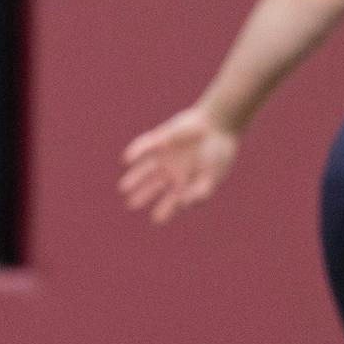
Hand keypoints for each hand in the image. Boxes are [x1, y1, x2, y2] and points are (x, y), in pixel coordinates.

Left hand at [120, 106, 239, 224]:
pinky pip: (144, 146)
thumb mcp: (213, 174)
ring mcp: (165, 156)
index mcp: (185, 182)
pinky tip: (127, 160)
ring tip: (123, 188)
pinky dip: (136, 151)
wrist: (219, 123)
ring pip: (145, 169)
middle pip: (154, 187)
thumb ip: (201, 191)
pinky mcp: (160, 139)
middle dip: (143, 195)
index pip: (171, 201)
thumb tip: (184, 205)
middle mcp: (172, 171)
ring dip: (135, 178)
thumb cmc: (219, 152)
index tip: (156, 219)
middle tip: (132, 205)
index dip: (164, 211)